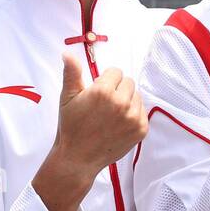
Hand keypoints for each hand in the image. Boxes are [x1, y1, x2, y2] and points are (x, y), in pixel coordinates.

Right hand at [51, 53, 147, 173]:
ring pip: (136, 96)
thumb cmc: (71, 126)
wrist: (78, 158)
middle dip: (117, 88)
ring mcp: (133, 117)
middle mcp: (121, 103)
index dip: (106, 80)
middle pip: (128, 82)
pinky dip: (133, 114)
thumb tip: (68, 53)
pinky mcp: (141, 129)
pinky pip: (142, 111)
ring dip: (126, 100)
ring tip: (110, 114)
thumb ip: (71, 73)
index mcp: (103, 91)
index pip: (116, 72)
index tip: (98, 92)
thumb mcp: (67, 98)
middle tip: (104, 104)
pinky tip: (118, 123)